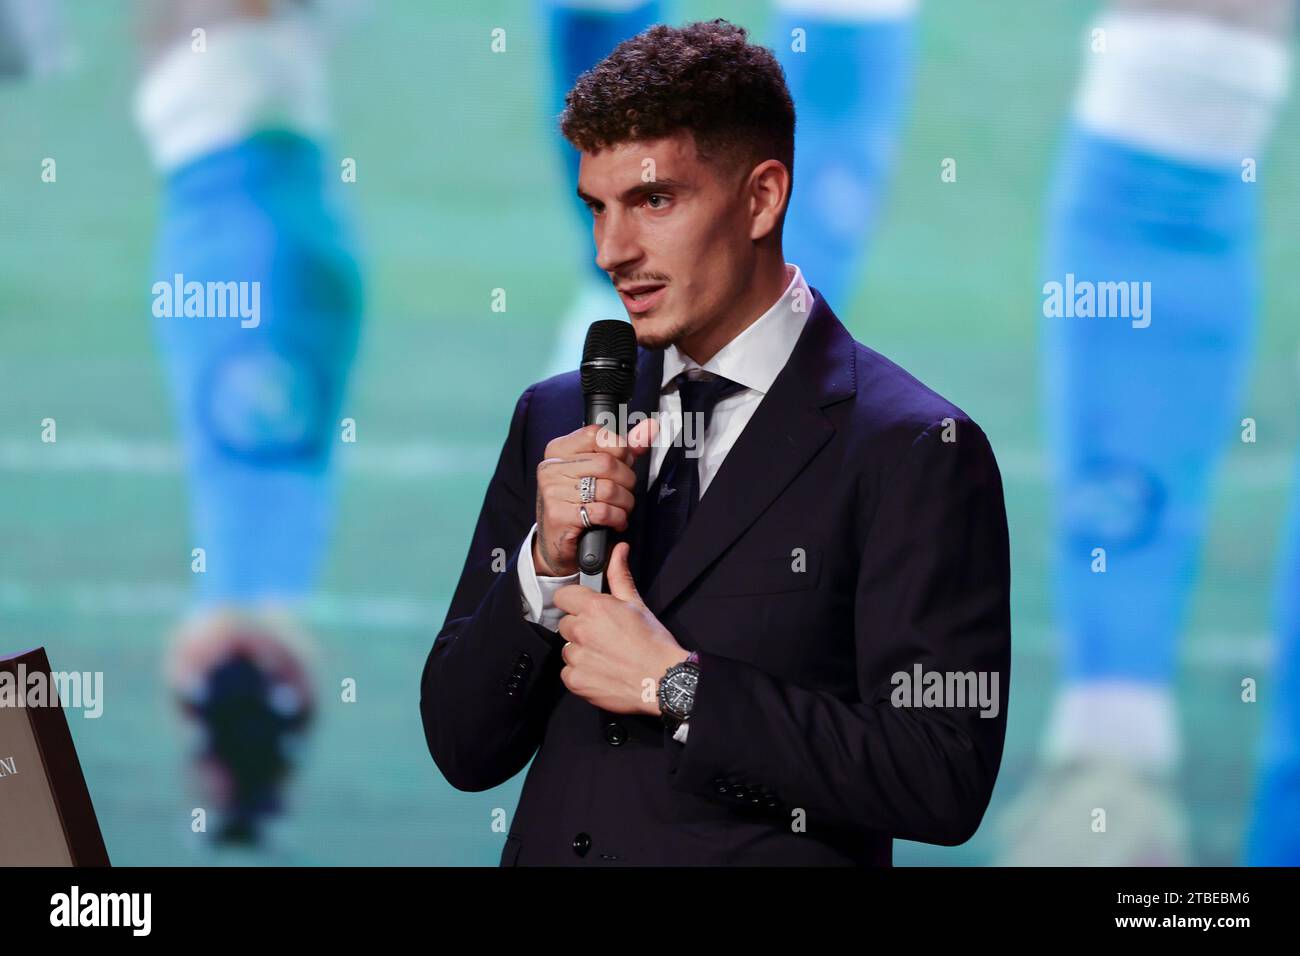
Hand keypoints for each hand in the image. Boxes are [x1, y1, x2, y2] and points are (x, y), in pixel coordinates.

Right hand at [533, 418, 657, 575]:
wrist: (557, 542)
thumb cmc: (581, 502)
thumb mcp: (600, 471)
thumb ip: (625, 448)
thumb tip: (650, 426)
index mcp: (558, 450)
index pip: (597, 434)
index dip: (619, 450)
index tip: (622, 464)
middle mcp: (551, 468)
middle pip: (607, 463)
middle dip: (626, 481)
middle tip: (624, 492)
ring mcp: (553, 492)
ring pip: (608, 489)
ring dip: (624, 503)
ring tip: (621, 509)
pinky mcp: (559, 515)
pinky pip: (603, 511)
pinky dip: (617, 518)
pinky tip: (615, 521)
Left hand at [554, 542, 688, 714]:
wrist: (662, 680)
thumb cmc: (653, 644)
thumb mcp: (636, 604)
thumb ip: (619, 575)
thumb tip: (619, 551)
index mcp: (594, 608)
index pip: (563, 597)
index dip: (574, 602)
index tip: (583, 609)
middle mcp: (582, 631)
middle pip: (565, 624)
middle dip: (581, 629)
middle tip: (603, 636)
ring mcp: (577, 657)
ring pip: (567, 649)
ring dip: (581, 651)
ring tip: (605, 655)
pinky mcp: (576, 681)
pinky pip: (568, 672)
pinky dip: (581, 673)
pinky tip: (601, 671)